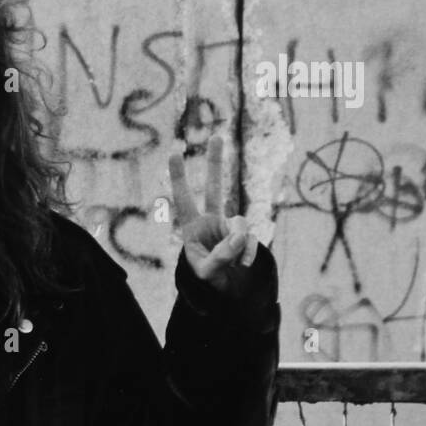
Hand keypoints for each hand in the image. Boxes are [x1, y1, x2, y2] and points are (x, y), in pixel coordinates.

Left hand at [168, 134, 259, 296]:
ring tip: (233, 263)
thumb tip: (240, 235)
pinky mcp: (246, 236)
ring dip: (237, 244)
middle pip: (215, 188)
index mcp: (191, 227)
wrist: (226, 289)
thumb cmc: (208, 279)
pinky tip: (242, 266)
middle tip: (216, 136)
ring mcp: (230, 227)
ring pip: (240, 223)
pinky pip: (251, 239)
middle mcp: (211, 221)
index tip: (174, 152)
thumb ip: (221, 255)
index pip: (183, 199)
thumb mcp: (207, 272)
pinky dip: (247, 253)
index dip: (179, 178)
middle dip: (215, 162)